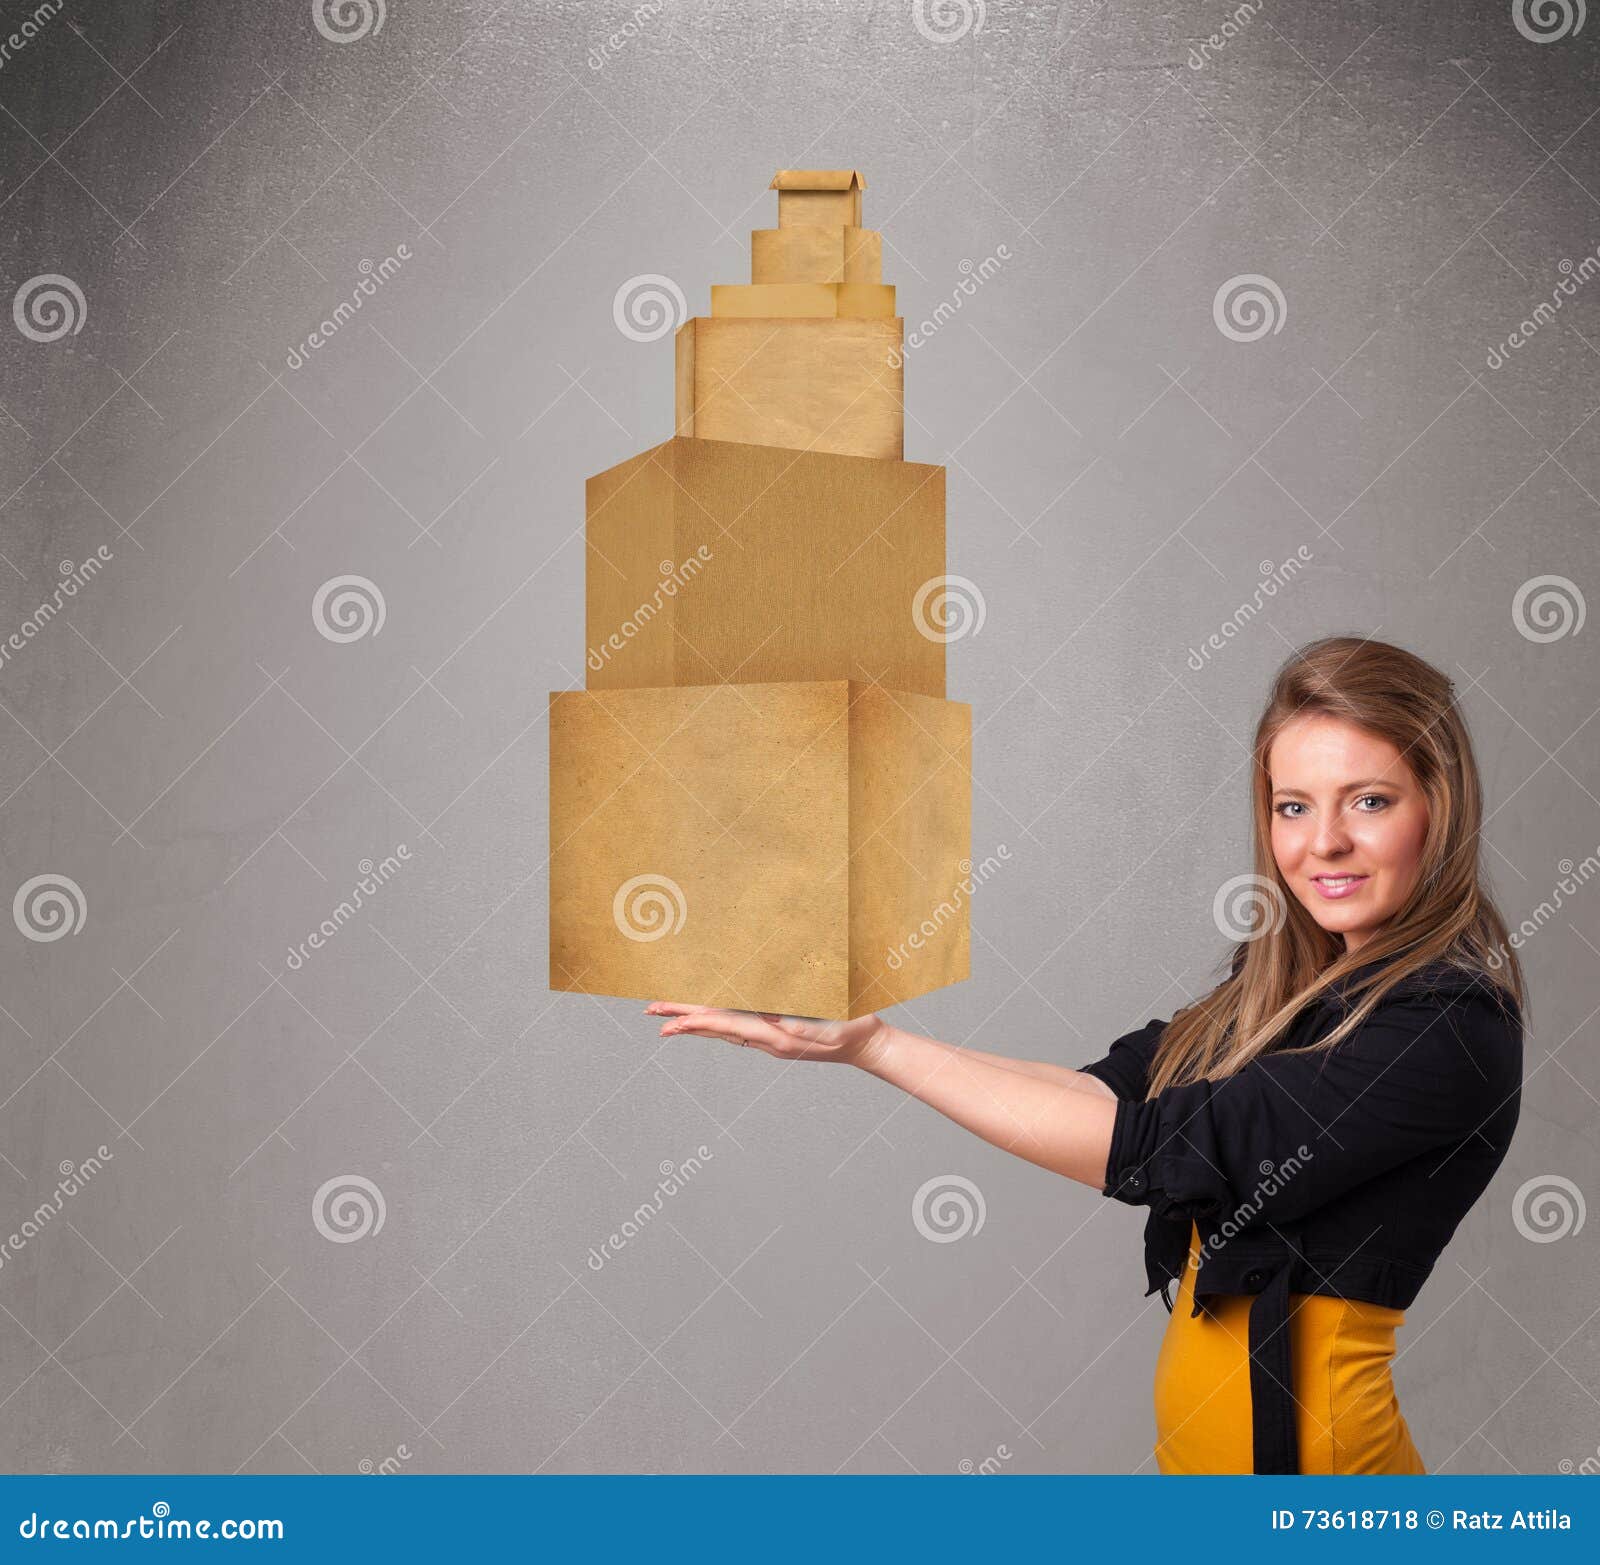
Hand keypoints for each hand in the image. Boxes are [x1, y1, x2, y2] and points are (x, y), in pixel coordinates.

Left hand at [644, 1002, 889, 1067]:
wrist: (868, 1046)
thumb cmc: (853, 1028)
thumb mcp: (828, 1024)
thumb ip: (800, 1022)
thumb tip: (771, 1018)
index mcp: (776, 1035)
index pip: (726, 1026)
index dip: (697, 1022)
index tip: (670, 1022)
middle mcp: (768, 1040)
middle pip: (717, 1028)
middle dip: (683, 1021)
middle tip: (651, 1014)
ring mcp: (771, 1041)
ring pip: (725, 1031)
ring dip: (696, 1024)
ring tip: (668, 1020)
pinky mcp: (777, 1037)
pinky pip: (740, 1031)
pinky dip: (718, 1025)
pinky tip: (709, 1022)